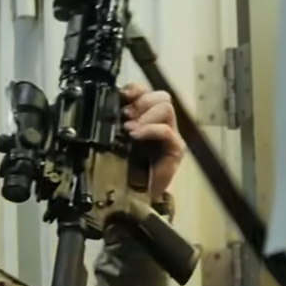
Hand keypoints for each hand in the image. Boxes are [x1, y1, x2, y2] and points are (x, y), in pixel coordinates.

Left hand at [121, 82, 182, 198]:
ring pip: (166, 108)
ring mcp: (171, 135)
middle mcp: (161, 123)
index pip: (146, 92)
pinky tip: (136, 136)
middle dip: (141, 103)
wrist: (135, 196)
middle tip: (126, 118)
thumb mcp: (116, 139)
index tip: (122, 97)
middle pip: (162, 97)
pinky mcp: (175, 149)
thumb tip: (110, 104)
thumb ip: (116, 121)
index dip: (135, 90)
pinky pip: (166, 131)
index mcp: (147, 117)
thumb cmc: (125, 168)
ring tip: (130, 130)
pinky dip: (150, 130)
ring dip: (145, 116)